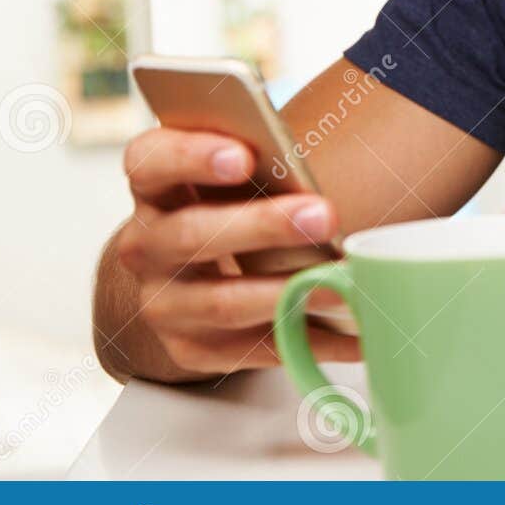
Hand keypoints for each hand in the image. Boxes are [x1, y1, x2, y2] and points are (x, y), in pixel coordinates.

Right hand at [111, 127, 360, 377]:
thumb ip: (262, 159)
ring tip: (346, 282)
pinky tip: (359, 332)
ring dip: (290, 292)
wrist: (195, 275)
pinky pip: (258, 348)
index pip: (151, 162)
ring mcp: (164, 302)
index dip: (192, 157)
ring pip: (223, 302)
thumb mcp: (235, 174)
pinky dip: (315, 341)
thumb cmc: (233, 203)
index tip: (244, 156)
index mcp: (154, 186)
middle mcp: (145, 245)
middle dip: (263, 226)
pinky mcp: (193, 348)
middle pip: (192, 235)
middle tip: (325, 216)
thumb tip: (313, 166)